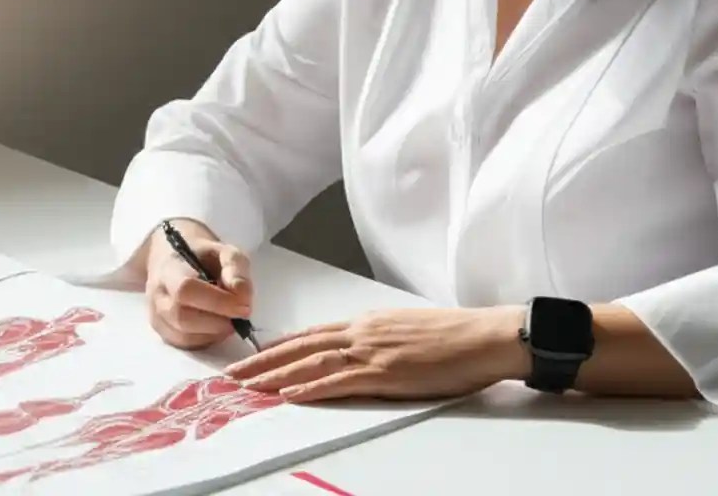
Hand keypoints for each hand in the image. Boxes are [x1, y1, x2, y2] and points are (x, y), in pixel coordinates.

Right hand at [143, 219, 252, 350]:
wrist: (174, 260)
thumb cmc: (203, 257)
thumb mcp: (224, 251)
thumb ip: (235, 269)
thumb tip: (242, 298)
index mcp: (170, 269)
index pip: (186, 290)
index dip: (217, 302)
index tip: (244, 307)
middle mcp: (157, 295)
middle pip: (182, 318)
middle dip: (218, 322)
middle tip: (239, 316)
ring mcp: (156, 316)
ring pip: (184, 337)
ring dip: (214, 334)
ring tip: (228, 319)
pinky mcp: (162, 332)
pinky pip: (185, 345)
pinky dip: (206, 340)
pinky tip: (215, 327)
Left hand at [224, 307, 529, 402]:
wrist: (484, 335)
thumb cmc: (454, 336)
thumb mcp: (406, 330)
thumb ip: (378, 338)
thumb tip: (359, 351)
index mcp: (366, 322)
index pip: (311, 333)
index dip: (279, 345)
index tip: (254, 355)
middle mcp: (362, 332)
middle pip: (300, 346)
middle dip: (262, 361)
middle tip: (233, 374)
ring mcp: (372, 352)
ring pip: (311, 364)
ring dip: (275, 376)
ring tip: (248, 388)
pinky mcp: (386, 374)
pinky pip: (339, 382)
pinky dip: (310, 389)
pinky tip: (289, 396)